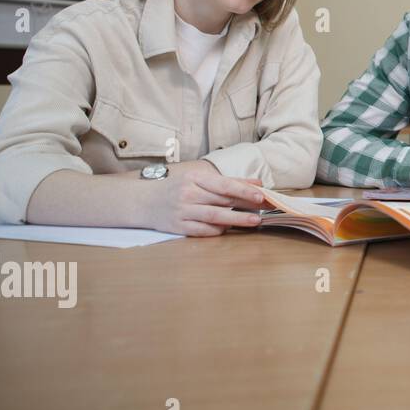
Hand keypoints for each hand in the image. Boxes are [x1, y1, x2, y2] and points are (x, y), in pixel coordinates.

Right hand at [142, 161, 265, 236]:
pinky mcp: (178, 227)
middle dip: (246, 204)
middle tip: (266, 207)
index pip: (224, 185)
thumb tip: (258, 183)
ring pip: (214, 217)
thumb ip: (229, 181)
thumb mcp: (199, 179)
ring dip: (237, 219)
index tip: (261, 194)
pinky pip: (203, 231)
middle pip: (222, 200)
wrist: (143, 201)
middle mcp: (187, 194)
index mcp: (194, 178)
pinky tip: (229, 228)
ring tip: (254, 221)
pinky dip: (218, 230)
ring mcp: (182, 212)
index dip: (244, 190)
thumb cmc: (177, 188)